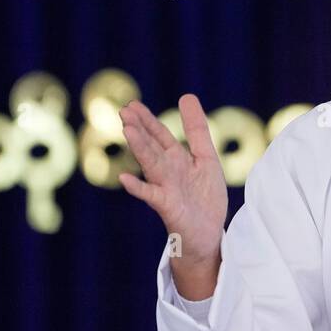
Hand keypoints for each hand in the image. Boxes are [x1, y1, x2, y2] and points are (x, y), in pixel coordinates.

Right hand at [119, 94, 227, 299]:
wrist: (207, 234)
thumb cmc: (204, 197)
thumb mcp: (206, 157)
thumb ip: (196, 129)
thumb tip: (186, 96)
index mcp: (176, 159)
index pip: (159, 135)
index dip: (148, 120)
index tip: (132, 104)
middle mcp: (167, 172)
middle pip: (151, 147)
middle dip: (140, 129)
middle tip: (124, 112)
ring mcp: (166, 188)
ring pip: (151, 165)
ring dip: (140, 149)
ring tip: (128, 131)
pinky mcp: (168, 207)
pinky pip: (152, 196)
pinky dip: (139, 188)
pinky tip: (126, 179)